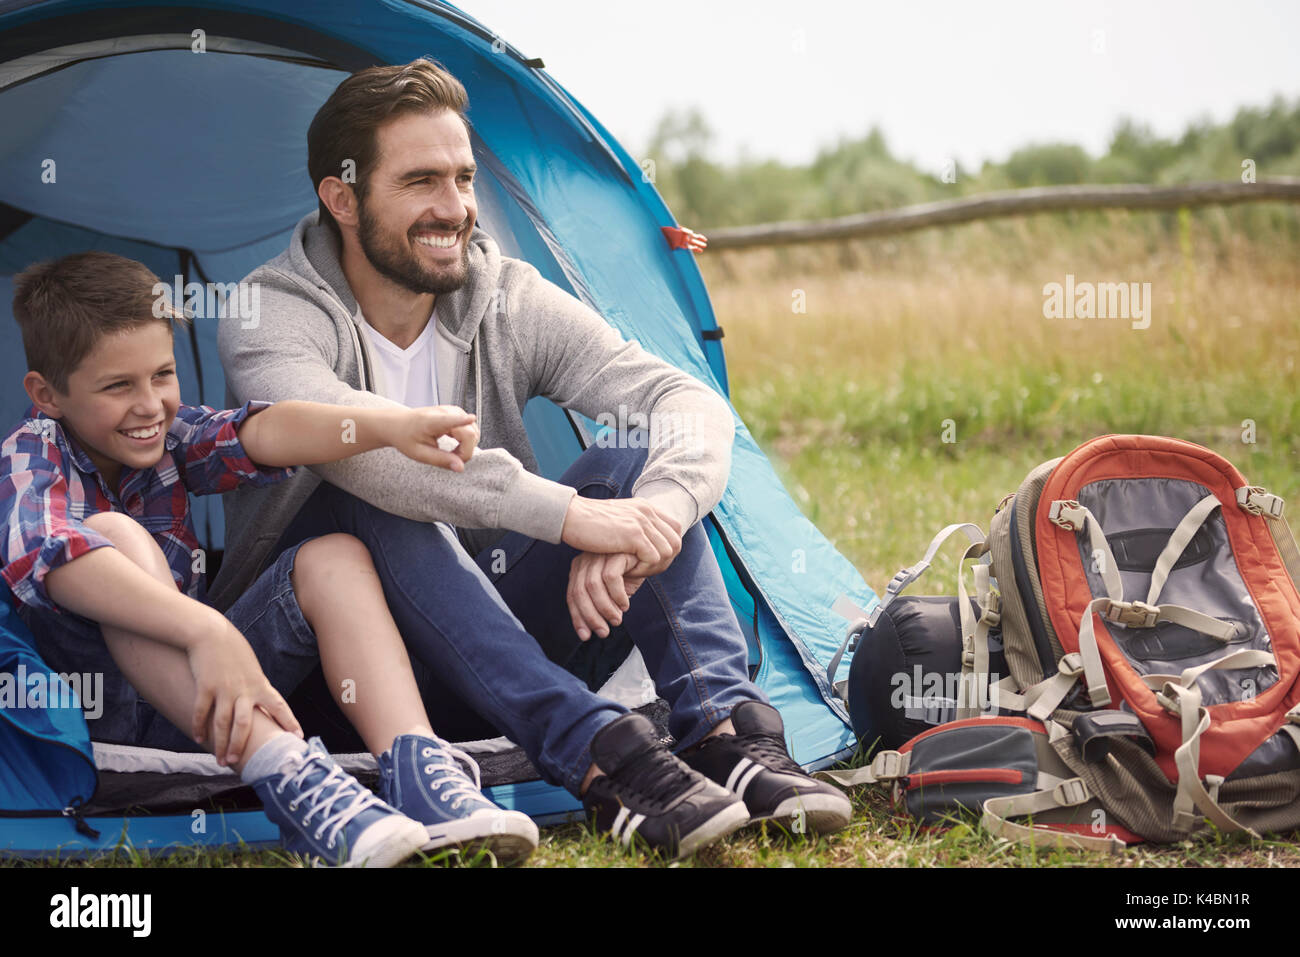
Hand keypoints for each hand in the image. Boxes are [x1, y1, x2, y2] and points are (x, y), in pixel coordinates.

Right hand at [187, 617, 301, 765]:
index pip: (279, 706)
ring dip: (221, 744)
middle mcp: (244, 689)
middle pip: (244, 724)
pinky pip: (201, 712)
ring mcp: (224, 689)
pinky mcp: (205, 686)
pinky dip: (199, 727)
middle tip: (238, 763)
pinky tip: (199, 738)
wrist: (212, 633)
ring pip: (222, 723)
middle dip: (241, 746)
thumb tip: (262, 709)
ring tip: (221, 761)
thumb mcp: (252, 670)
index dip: (289, 722)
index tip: (298, 738)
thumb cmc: (234, 652)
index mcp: (260, 685)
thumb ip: (257, 689)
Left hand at [394, 406, 477, 470]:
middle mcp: (446, 412)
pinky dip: (466, 441)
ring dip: (466, 446)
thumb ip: (441, 460)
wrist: (398, 424)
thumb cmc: (405, 437)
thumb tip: (460, 467)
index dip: (463, 421)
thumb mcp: (419, 454)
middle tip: (451, 460)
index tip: (471, 419)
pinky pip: (470, 429)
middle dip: (465, 451)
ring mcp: (453, 411)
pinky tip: (455, 446)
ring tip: (451, 453)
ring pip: (473, 432)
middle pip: (469, 433)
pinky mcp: (457, 413)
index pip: (451, 420)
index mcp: (432, 421)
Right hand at [561, 497, 681, 569]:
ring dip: (654, 566)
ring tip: (635, 571)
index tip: (652, 560)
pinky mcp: (634, 534)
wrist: (571, 516)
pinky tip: (628, 570)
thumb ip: (634, 525)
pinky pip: (653, 558)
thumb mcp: (618, 519)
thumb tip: (646, 539)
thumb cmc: (588, 523)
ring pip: (668, 552)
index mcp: (645, 506)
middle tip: (645, 570)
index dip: (668, 547)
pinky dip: (643, 569)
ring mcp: (642, 521)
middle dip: (665, 561)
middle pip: (675, 542)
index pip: (675, 529)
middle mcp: (647, 511)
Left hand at [567, 551, 642, 640]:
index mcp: (581, 569)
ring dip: (605, 608)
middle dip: (591, 616)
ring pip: (593, 586)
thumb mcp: (611, 593)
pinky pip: (610, 577)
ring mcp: (600, 554)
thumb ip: (600, 607)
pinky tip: (625, 604)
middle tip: (603, 632)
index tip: (586, 636)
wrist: (651, 557)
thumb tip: (592, 632)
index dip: (578, 617)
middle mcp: (586, 559)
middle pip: (580, 592)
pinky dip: (617, 595)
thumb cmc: (630, 575)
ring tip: (617, 619)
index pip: (572, 595)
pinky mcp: (616, 552)